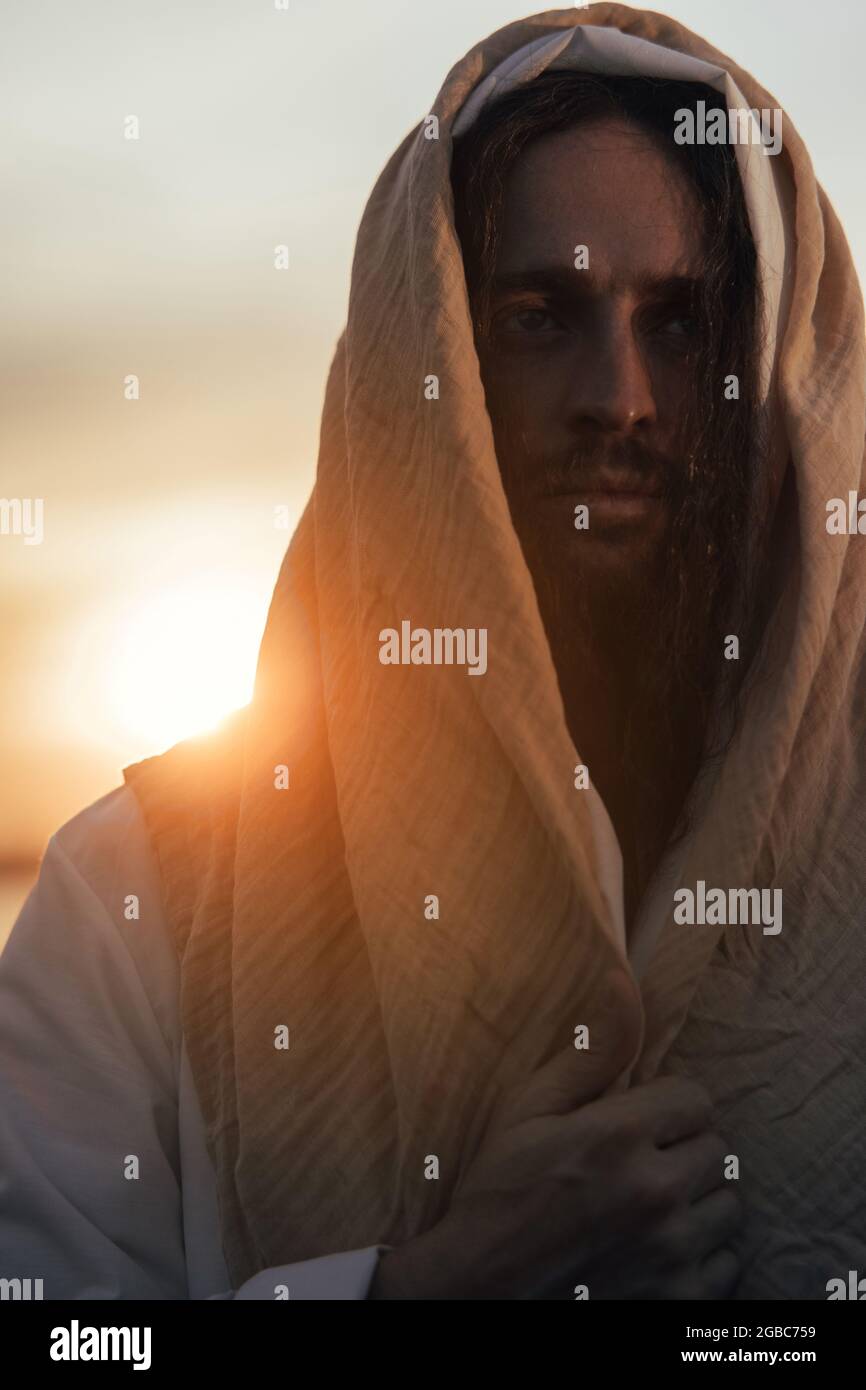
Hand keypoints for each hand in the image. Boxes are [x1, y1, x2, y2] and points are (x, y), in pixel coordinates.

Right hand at [369, 975, 739, 1298]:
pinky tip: (658, 1245)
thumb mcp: (529, 1109)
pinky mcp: (678, 1300)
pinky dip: (702, 1253)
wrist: (483, 1288)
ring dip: (698, 1199)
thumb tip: (623, 983)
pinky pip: (726, 1261)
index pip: (697, 1098)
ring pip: (727, 1205)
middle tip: (639, 1161)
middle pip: (717, 1148)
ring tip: (650, 1202)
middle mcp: (655, 1193)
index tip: (639, 1119)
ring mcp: (671, 1253)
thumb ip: (591, 1051)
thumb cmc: (499, 1189)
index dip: (667, 1104)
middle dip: (683, 1147)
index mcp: (619, 1138)